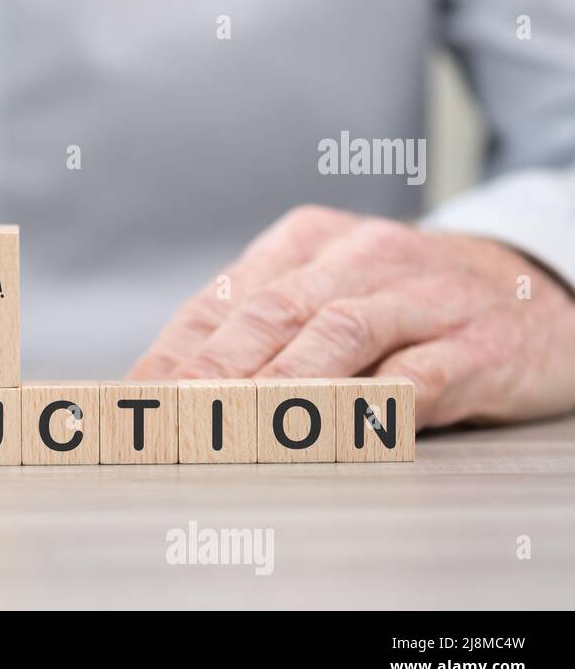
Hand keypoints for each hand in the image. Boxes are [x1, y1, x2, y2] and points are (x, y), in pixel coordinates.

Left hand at [129, 205, 574, 427]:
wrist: (539, 284)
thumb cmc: (410, 299)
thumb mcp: (330, 288)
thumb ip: (261, 325)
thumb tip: (170, 382)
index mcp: (308, 243)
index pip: (223, 301)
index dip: (173, 352)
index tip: (133, 396)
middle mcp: (360, 261)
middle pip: (270, 314)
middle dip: (211, 369)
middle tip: (166, 414)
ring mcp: (421, 299)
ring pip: (339, 333)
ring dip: (281, 381)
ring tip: (236, 420)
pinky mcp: (477, 344)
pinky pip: (421, 374)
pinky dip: (376, 401)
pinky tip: (340, 425)